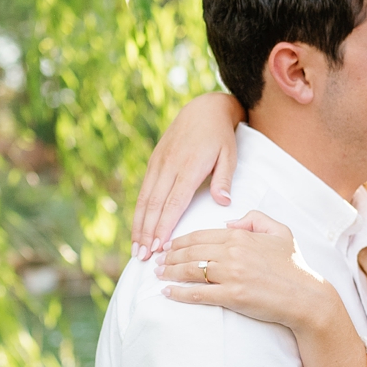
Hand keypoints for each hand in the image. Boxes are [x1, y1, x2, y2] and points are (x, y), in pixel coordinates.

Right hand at [131, 92, 244, 258]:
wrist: (203, 109)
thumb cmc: (221, 137)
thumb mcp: (229, 155)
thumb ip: (224, 179)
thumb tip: (224, 203)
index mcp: (189, 166)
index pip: (173, 202)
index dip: (164, 226)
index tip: (159, 246)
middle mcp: (169, 166)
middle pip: (154, 205)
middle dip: (147, 233)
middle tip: (144, 257)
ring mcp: (158, 164)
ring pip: (144, 200)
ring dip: (139, 226)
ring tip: (137, 250)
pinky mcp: (154, 162)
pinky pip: (143, 191)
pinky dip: (139, 212)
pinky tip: (137, 229)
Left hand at [159, 212, 338, 330]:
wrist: (305, 296)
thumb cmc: (293, 265)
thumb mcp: (280, 231)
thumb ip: (255, 219)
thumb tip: (228, 223)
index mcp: (241, 236)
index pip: (201, 236)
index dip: (181, 241)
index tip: (169, 246)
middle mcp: (233, 253)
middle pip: (191, 252)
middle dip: (170, 256)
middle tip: (157, 261)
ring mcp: (231, 275)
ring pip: (190, 271)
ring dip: (170, 272)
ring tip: (159, 274)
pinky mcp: (232, 296)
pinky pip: (198, 293)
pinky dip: (179, 293)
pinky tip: (167, 292)